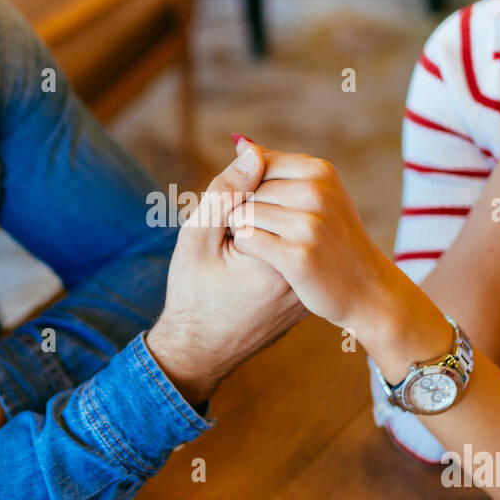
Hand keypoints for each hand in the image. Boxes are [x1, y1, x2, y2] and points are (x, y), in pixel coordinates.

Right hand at [145, 138, 306, 404]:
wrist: (199, 350)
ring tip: (239, 262)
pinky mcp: (305, 293)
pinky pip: (292, 252)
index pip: (269, 195)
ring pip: (290, 231)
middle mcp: (302, 273)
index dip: (234, 208)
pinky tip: (250, 271)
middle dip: (252, 215)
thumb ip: (225, 191)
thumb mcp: (196, 237)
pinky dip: (271, 250)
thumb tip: (254, 150)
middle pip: (284, 211)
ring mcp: (307, 286)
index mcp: (278, 259)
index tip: (221, 242)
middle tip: (228, 253)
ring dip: (263, 230)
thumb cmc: (192, 294)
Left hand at [225, 137, 399, 334]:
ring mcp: (309, 224)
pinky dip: (245, 249)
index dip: (247, 189)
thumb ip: (275, 168)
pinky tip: (264, 258)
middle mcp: (316, 191)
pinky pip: (245, 239)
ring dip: (240, 231)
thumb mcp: (316, 194)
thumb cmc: (333, 239)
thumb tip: (239, 141)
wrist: (368, 289)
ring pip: (239, 214)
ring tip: (267, 245)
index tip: (265, 209)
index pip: (253, 163)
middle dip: (242, 210)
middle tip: (269, 233)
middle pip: (244, 189)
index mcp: (319, 170)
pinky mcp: (298, 256)